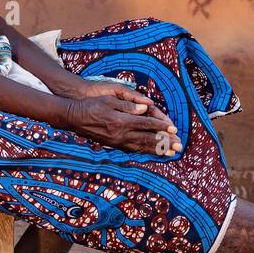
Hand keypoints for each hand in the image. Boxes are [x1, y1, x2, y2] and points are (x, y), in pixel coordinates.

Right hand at [61, 84, 180, 155]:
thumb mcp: (110, 99)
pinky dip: (145, 151)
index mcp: (122, 121)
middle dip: (165, 142)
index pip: (147, 124)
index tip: (174, 129)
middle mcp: (121, 134)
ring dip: (157, 150)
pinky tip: (152, 152)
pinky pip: (133, 149)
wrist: (74, 117)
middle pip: (148, 139)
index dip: (162, 126)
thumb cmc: (92, 104)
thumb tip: (147, 108)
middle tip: (179, 147)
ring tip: (170, 153)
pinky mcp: (113, 145)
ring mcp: (117, 142)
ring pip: (142, 147)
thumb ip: (130, 105)